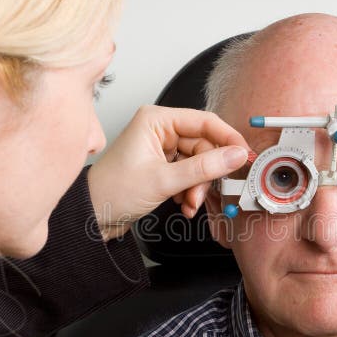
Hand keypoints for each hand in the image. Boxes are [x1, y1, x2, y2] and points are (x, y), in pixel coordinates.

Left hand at [87, 105, 248, 237]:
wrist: (92, 216)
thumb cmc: (112, 191)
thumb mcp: (164, 180)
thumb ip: (204, 168)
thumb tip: (235, 155)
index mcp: (156, 120)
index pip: (204, 121)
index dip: (227, 138)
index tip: (244, 155)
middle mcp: (159, 130)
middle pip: (203, 146)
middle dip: (205, 174)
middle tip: (204, 193)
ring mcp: (161, 148)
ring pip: (198, 163)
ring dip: (197, 187)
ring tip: (188, 203)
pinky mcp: (161, 165)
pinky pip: (189, 173)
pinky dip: (189, 190)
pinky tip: (182, 204)